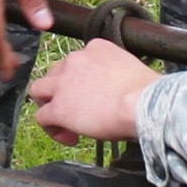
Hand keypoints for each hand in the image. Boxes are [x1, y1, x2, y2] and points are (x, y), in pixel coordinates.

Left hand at [27, 40, 158, 145]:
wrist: (144, 103)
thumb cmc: (147, 91)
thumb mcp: (130, 70)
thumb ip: (115, 75)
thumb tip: (118, 92)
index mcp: (96, 48)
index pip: (78, 61)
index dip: (81, 81)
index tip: (93, 96)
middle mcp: (75, 60)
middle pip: (55, 73)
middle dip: (61, 90)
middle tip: (77, 109)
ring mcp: (63, 83)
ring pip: (39, 90)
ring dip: (49, 105)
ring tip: (64, 123)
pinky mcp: (59, 107)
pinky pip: (42, 118)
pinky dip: (52, 129)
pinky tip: (70, 138)